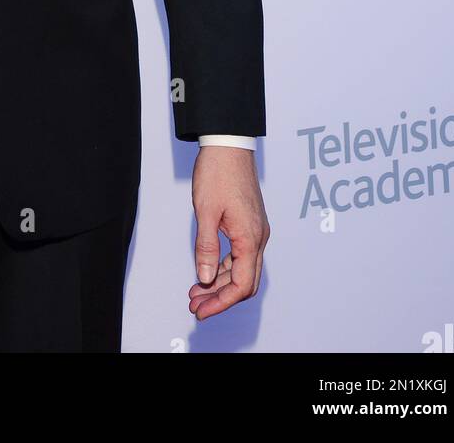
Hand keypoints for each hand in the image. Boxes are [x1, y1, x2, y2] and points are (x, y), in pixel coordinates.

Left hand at [188, 146, 268, 319]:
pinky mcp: (249, 224)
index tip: (201, 310)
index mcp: (250, 237)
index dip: (220, 302)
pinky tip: (207, 271)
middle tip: (196, 305)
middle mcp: (258, 237)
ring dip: (220, 283)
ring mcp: (255, 231)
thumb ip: (206, 246)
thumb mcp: (205, 211)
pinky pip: (240, 255)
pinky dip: (223, 267)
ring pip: (242, 270)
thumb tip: (204, 278)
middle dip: (220, 297)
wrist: (228, 144)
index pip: (240, 285)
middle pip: (244, 282)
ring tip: (196, 292)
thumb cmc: (218, 172)